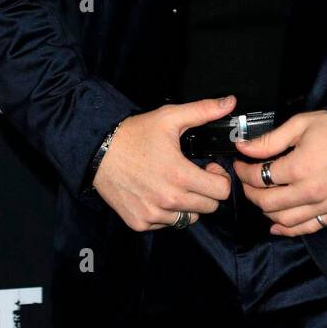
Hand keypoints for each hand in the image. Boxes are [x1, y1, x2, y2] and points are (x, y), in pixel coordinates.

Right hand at [91, 95, 234, 230]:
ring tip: (174, 185)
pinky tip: (157, 193)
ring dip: (188, 204)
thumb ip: (203, 111)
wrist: (97, 151)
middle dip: (206, 191)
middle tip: (192, 175)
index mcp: (180, 175)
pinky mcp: (140, 222)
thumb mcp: (169, 117)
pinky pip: (166, 224)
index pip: (222, 192)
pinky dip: (167, 213)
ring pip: (189, 218)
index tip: (208, 169)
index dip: (220, 178)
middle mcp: (168, 199)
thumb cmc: (134, 134)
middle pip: (209, 207)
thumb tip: (229, 103)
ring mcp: (153, 214)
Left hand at [232, 110, 326, 234]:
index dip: (244, 171)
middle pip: (267, 203)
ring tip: (262, 198)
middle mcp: (309, 192)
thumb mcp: (300, 124)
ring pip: (284, 220)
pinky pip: (308, 228)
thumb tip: (243, 148)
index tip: (240, 164)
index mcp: (298, 168)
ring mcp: (324, 205)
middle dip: (250, 193)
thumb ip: (269, 140)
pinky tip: (277, 225)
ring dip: (267, 211)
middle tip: (247, 182)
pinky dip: (289, 230)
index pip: (259, 177)